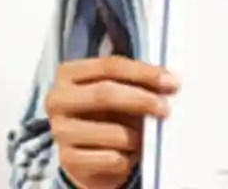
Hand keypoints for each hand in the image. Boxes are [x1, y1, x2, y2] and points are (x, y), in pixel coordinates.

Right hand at [45, 56, 180, 188]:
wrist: (85, 154)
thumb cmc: (103, 115)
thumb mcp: (114, 91)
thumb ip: (133, 82)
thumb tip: (167, 82)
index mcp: (68, 74)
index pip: (109, 66)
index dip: (142, 72)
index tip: (169, 80)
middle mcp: (58, 100)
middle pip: (105, 94)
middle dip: (142, 100)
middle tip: (165, 107)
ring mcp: (61, 131)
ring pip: (113, 132)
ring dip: (137, 137)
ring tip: (143, 138)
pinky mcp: (69, 160)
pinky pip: (112, 158)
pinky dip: (128, 158)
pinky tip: (127, 154)